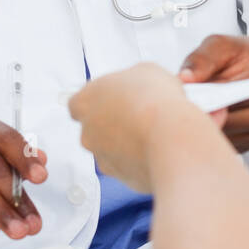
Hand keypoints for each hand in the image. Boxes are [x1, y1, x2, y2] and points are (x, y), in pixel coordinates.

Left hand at [69, 62, 218, 192]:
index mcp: (85, 101)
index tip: (117, 98)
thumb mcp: (146, 71)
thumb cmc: (155, 100)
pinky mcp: (121, 177)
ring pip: (111, 149)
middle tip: (140, 114)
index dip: (99, 100)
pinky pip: (128, 166)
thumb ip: (132, 79)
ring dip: (127, 142)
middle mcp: (87, 132)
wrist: (171, 137)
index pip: (78, 103)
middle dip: (114, 123)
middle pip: (94, 127)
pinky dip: (140, 160)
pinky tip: (159, 148)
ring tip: (154, 132)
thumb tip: (138, 85)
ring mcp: (102, 157)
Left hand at [178, 35, 248, 150]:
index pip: (228, 94)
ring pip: (227, 138)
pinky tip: (205, 123)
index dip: (201, 97)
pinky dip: (214, 137)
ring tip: (190, 113)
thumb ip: (202, 58)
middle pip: (227, 121)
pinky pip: (231, 145)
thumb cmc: (243, 57)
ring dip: (206, 128)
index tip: (182, 95)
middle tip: (180, 107)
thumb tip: (185, 79)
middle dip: (201, 114)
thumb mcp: (223, 44)